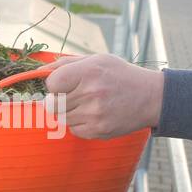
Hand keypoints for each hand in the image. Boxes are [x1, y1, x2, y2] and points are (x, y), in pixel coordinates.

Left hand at [43, 54, 161, 139]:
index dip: (54, 85)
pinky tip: (95, 114)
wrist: (152, 97)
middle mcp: (91, 93)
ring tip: (88, 104)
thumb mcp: (97, 60)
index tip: (64, 84)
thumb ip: (65, 64)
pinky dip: (80, 123)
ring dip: (69, 112)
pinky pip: (73, 129)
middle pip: (51, 105)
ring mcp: (94, 114)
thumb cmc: (120, 76)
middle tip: (75, 95)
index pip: (51, 84)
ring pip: (61, 118)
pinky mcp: (97, 130)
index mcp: (89, 72)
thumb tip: (38, 72)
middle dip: (59, 100)